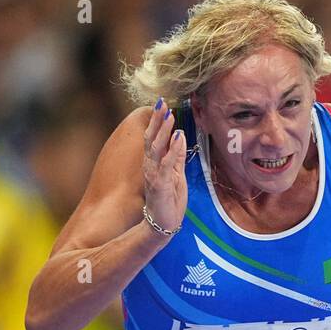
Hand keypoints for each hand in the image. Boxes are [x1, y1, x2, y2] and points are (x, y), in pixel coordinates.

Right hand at [142, 99, 187, 232]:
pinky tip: (178, 137)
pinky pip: (167, 165)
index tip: (162, 104)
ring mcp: (154, 176)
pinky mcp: (160, 185)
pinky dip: (173, 150)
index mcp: (154, 164)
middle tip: (162, 102)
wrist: (162, 227)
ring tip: (170, 114)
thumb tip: (180, 137)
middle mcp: (150, 167)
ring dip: (163, 130)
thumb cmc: (169, 203)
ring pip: (156, 148)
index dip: (157, 121)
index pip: (153, 138)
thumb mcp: (177, 176)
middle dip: (157, 120)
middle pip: (151, 138)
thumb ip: (177, 158)